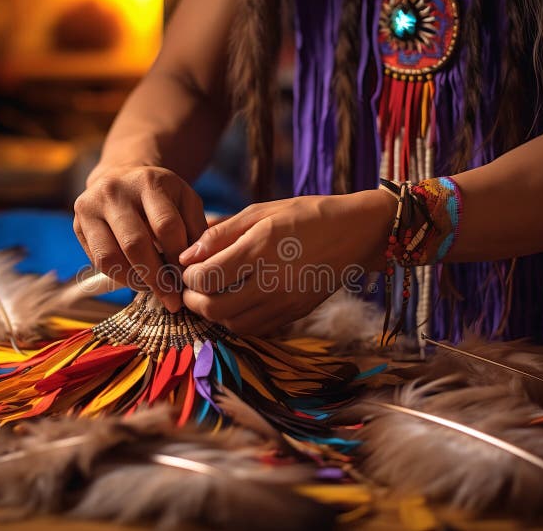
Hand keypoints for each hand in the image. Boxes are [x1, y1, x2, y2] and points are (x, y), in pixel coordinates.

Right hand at [74, 165, 207, 311]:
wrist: (123, 178)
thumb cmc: (162, 197)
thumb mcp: (186, 202)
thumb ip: (196, 230)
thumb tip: (199, 267)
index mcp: (149, 181)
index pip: (166, 226)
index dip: (178, 258)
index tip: (189, 280)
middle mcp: (114, 190)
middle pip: (135, 244)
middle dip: (157, 278)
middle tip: (173, 299)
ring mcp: (91, 206)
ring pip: (111, 257)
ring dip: (136, 282)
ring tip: (155, 291)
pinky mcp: (78, 224)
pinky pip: (98, 261)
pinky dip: (120, 277)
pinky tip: (137, 281)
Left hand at [178, 190, 394, 334]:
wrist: (356, 234)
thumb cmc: (305, 215)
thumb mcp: (260, 212)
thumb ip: (220, 234)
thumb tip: (186, 256)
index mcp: (260, 249)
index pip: (206, 277)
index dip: (188, 276)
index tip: (188, 268)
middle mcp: (272, 281)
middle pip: (214, 308)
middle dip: (194, 299)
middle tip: (192, 286)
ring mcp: (285, 303)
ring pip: (232, 325)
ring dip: (214, 313)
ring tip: (213, 294)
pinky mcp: (294, 315)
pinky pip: (254, 330)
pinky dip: (236, 321)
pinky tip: (235, 303)